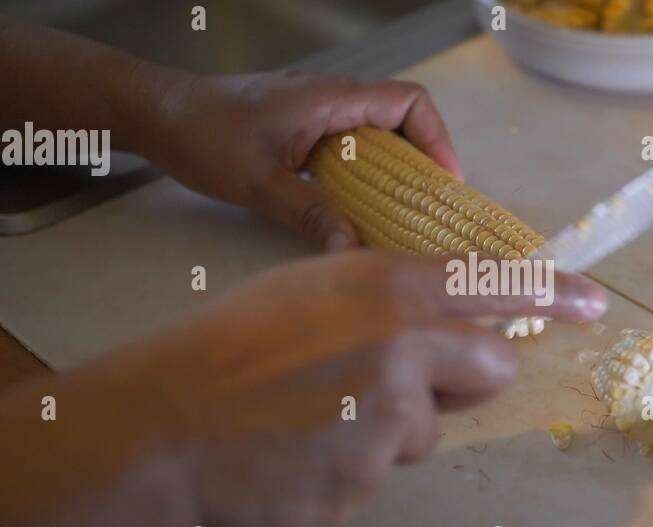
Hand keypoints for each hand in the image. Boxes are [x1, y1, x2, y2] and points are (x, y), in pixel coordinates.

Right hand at [116, 252, 606, 526]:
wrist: (168, 417)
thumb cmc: (234, 344)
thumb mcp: (316, 288)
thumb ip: (389, 296)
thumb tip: (442, 314)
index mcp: (388, 287)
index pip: (495, 284)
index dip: (555, 292)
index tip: (596, 304)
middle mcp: (404, 343)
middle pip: (495, 368)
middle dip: (469, 379)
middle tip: (414, 380)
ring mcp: (390, 414)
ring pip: (432, 425)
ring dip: (395, 424)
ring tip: (325, 412)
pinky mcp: (370, 474)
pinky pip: (388, 465)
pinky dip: (358, 459)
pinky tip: (309, 444)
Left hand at [149, 70, 463, 250]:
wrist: (158, 113)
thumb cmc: (203, 136)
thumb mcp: (258, 182)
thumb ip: (309, 214)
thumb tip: (352, 251)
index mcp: (330, 99)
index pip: (409, 101)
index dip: (438, 139)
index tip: (444, 183)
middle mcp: (331, 98)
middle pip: (401, 119)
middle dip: (424, 161)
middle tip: (430, 209)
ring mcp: (317, 110)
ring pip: (377, 133)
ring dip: (396, 169)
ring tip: (404, 214)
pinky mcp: (303, 125)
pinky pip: (352, 144)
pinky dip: (368, 172)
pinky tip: (360, 206)